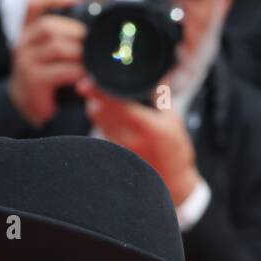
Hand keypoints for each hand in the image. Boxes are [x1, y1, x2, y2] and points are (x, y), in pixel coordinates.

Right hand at [8, 0, 85, 126]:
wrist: (27, 103)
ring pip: (55, 47)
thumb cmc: (45, 73)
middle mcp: (23, 43)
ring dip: (78, 51)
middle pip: (49, 26)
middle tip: (94, 40)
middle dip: (75, 31)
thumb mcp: (50, 50)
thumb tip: (92, 16)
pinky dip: (76, 71)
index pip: (34, 4)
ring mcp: (25, 62)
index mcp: (28, 31)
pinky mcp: (33, 80)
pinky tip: (85, 75)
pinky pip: (58, 71)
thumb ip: (64, 35)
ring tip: (91, 58)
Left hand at [77, 72, 200, 205]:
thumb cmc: (175, 154)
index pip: (117, 104)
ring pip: (98, 123)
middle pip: (100, 113)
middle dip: (96, 98)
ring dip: (99, 110)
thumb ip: (162, 97)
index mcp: (147, 127)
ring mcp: (119, 150)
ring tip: (106, 103)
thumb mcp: (174, 122)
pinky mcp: (114, 156)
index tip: (85, 83)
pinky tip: (114, 121)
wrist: (173, 185)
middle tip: (98, 88)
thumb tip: (158, 75)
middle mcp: (129, 139)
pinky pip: (103, 133)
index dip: (98, 92)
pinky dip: (104, 123)